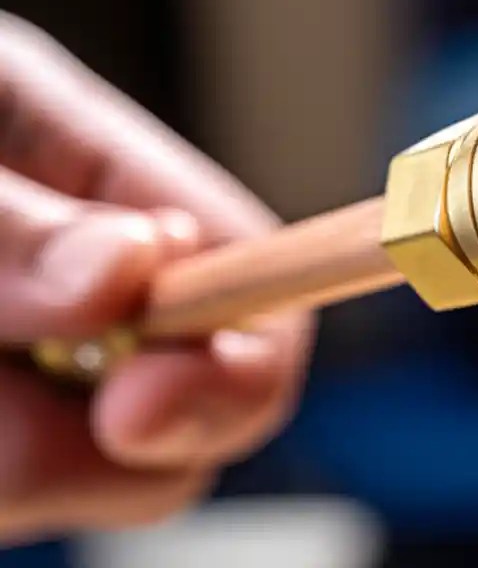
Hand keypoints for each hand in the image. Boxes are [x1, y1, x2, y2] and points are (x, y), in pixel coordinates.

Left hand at [0, 13, 312, 540]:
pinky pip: (21, 496)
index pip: (254, 268)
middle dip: (116, 441)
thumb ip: (17, 214)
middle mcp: (98, 289)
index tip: (145, 412)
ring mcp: (45, 375)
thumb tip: (130, 273)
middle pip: (199, 405)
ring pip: (96, 478)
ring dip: (12, 466)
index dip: (244, 345)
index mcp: (106, 179)